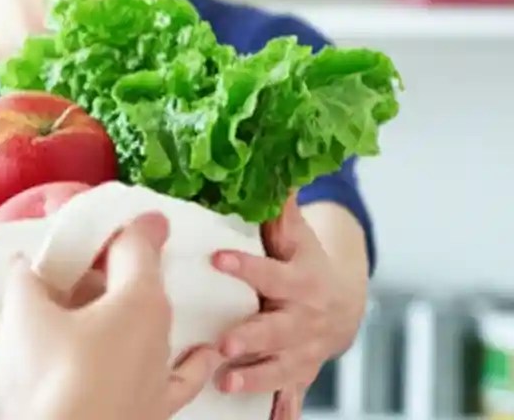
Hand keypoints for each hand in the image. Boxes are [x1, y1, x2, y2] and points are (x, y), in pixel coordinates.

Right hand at [0, 213, 221, 419]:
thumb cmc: (50, 378)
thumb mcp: (23, 314)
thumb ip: (25, 279)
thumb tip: (25, 265)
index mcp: (137, 297)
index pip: (136, 242)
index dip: (124, 223)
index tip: (125, 212)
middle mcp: (161, 330)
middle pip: (142, 281)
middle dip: (113, 267)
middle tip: (77, 263)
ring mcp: (161, 373)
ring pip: (155, 325)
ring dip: (129, 309)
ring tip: (93, 306)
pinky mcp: (153, 410)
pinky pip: (181, 377)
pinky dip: (192, 364)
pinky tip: (205, 356)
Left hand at [211, 194, 363, 415]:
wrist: (344, 305)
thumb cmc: (304, 264)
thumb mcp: (295, 236)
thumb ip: (278, 209)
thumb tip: (268, 166)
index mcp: (300, 281)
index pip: (270, 272)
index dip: (245, 266)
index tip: (217, 258)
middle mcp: (303, 319)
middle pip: (277, 329)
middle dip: (252, 337)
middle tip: (225, 342)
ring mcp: (302, 352)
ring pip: (280, 368)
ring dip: (255, 378)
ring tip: (225, 383)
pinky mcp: (298, 375)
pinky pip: (290, 397)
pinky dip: (281, 410)